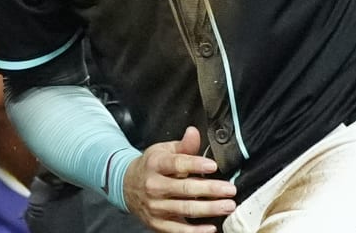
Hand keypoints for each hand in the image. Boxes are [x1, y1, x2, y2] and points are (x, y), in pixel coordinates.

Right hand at [122, 127, 236, 232]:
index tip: (213, 166)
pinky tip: (211, 228)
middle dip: (210, 190)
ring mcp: (155, 207)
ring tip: (227, 206)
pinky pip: (178, 229)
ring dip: (209, 209)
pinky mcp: (157, 223)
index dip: (195, 165)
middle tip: (230, 190)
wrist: (126, 186)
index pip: (177, 164)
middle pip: (185, 189)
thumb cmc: (151, 166)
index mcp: (156, 164)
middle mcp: (154, 186)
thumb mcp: (163, 150)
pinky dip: (195, 231)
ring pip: (185, 209)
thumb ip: (183, 145)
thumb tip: (194, 132)